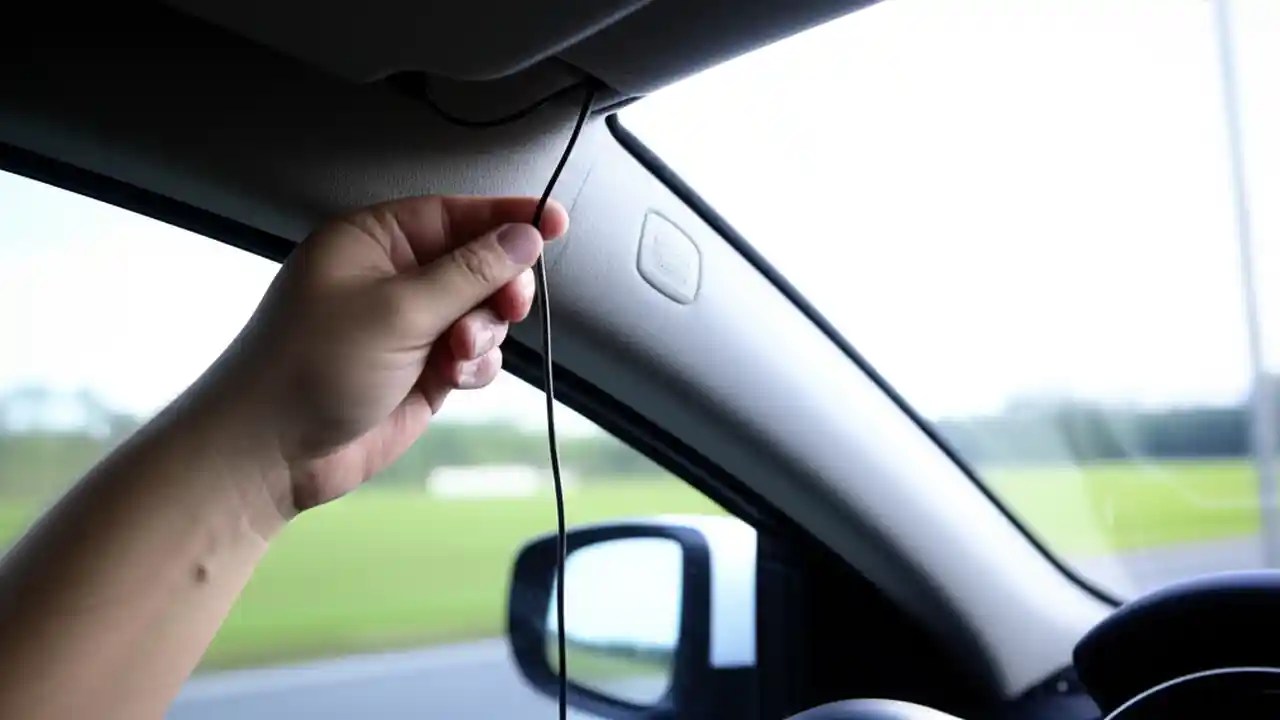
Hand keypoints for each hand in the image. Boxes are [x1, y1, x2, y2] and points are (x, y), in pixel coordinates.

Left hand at [206, 195, 567, 516]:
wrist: (270, 453)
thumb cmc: (308, 367)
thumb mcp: (397, 309)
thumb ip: (469, 272)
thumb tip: (524, 237)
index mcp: (374, 240)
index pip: (455, 214)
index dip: (507, 217)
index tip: (553, 221)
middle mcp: (393, 277)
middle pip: (479, 263)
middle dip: (498, 287)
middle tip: (508, 306)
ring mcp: (409, 326)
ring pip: (483, 313)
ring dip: (483, 334)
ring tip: (455, 355)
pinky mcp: (421, 369)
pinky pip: (474, 356)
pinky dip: (474, 366)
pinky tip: (450, 378)